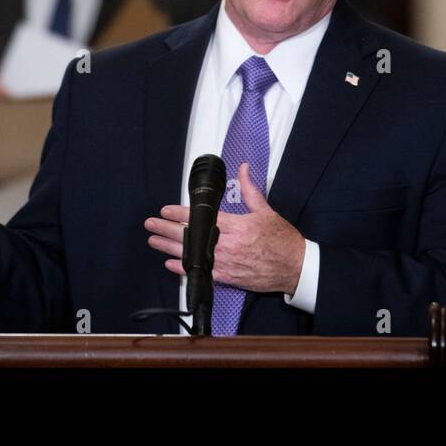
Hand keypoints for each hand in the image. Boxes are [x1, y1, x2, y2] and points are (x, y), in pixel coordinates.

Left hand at [144, 162, 305, 294]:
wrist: (294, 267)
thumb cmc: (282, 240)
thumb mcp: (265, 211)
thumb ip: (249, 190)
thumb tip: (243, 168)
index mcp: (236, 226)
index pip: (200, 217)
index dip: (179, 213)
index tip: (165, 210)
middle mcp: (227, 245)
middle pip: (190, 236)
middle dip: (167, 229)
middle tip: (150, 224)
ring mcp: (226, 263)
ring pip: (191, 255)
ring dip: (169, 248)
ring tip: (153, 241)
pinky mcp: (228, 277)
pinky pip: (201, 273)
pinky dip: (184, 269)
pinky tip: (170, 263)